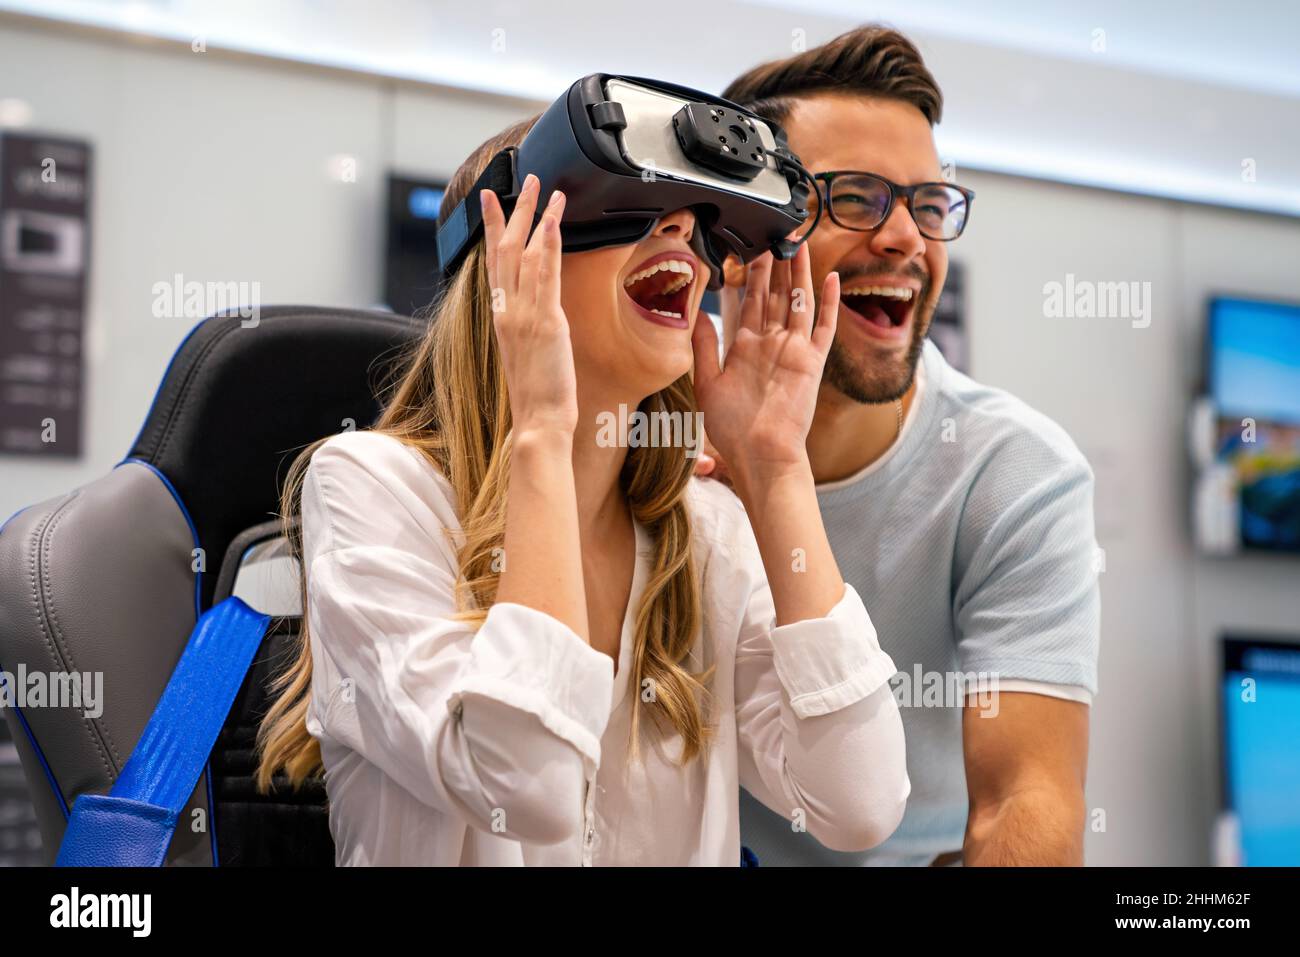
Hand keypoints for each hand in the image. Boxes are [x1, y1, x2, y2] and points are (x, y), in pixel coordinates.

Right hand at [481, 173, 576, 437]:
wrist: (538, 421)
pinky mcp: (545, 321)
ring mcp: (523, 314)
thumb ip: (528, 327)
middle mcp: (507, 310)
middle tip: (523, 178)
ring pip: (523, 253)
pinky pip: (545, 274)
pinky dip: (548, 243)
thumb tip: (539, 312)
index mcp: (501, 317)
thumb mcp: (528, 354)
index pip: (494, 263)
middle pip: (504, 248)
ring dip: (534, 215)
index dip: (491, 229)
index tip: (490, 201)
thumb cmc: (538, 395)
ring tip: (544, 187)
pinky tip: (553, 218)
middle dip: (512, 210)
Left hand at [691, 243, 838, 492]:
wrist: (760, 455)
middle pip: (775, 293)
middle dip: (776, 262)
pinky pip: (824, 328)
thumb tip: (694, 312)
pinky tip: (831, 279)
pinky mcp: (812, 363)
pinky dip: (829, 304)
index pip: (749, 300)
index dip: (750, 272)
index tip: (750, 247)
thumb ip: (703, 346)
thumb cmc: (732, 428)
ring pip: (798, 301)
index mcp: (745, 347)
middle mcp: (771, 343)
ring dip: (800, 272)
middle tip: (778, 231)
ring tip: (800, 242)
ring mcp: (794, 351)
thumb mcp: (706, 383)